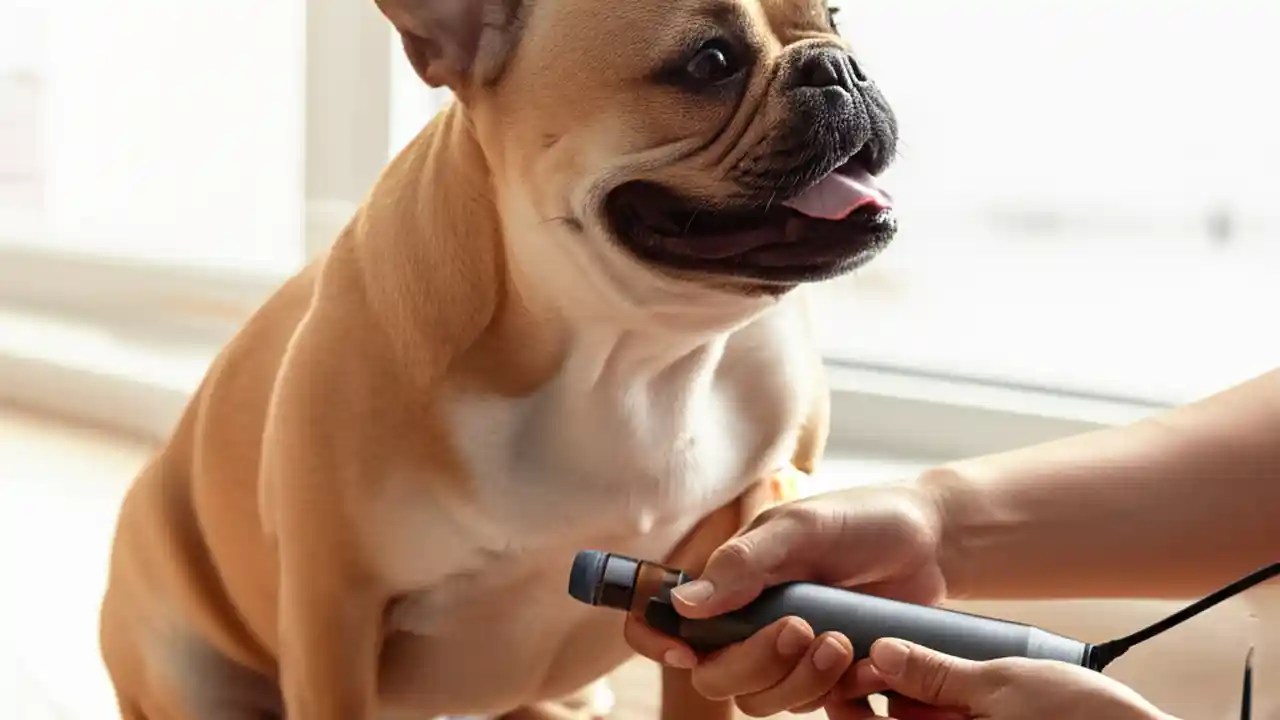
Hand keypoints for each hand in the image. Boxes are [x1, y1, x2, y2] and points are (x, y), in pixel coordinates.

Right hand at [623, 483, 945, 715]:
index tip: (686, 652)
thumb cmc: (860, 520)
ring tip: (843, 641)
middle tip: (803, 629)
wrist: (932, 541)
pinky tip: (869, 660)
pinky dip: (840, 691)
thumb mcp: (800, 530)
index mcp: (727, 581)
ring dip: (801, 680)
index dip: (656, 640)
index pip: (662, 618)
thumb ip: (742, 565)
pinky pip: (814, 705)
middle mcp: (747, 621)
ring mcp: (786, 652)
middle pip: (716, 675)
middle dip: (756, 662)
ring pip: (763, 699)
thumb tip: (683, 604)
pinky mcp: (827, 675)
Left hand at [827, 639, 1172, 719]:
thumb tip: (882, 652)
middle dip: (873, 686)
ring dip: (904, 691)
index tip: (852, 652)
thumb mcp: (1001, 686)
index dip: (847, 689)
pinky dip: (934, 703)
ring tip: (907, 651)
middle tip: (876, 645)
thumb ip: (936, 674)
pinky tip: (942, 671)